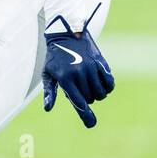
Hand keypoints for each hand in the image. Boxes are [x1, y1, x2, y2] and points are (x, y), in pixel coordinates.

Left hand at [42, 10, 113, 128]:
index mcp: (65, 79)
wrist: (66, 33)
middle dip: (86, 98)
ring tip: (89, 86)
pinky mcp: (101, 62)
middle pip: (90, 98)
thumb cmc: (55, 57)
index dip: (86, 115)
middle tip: (79, 87)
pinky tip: (102, 84)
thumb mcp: (48, 74)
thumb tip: (47, 109)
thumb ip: (50, 92)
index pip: (79, 102)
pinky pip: (109, 82)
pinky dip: (107, 87)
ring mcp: (91, 68)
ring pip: (101, 92)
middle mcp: (79, 74)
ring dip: (97, 94)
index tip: (91, 124)